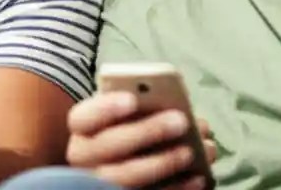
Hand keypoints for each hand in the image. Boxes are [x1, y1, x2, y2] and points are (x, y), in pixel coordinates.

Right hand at [66, 91, 216, 189]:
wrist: (131, 164)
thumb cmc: (136, 129)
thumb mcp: (133, 115)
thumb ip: (148, 107)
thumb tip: (181, 110)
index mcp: (83, 129)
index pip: (82, 118)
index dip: (106, 108)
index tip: (133, 99)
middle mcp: (85, 158)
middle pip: (108, 145)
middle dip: (147, 132)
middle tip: (181, 120)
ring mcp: (100, 183)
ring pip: (124, 178)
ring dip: (161, 163)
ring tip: (190, 151)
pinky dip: (176, 188)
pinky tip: (199, 177)